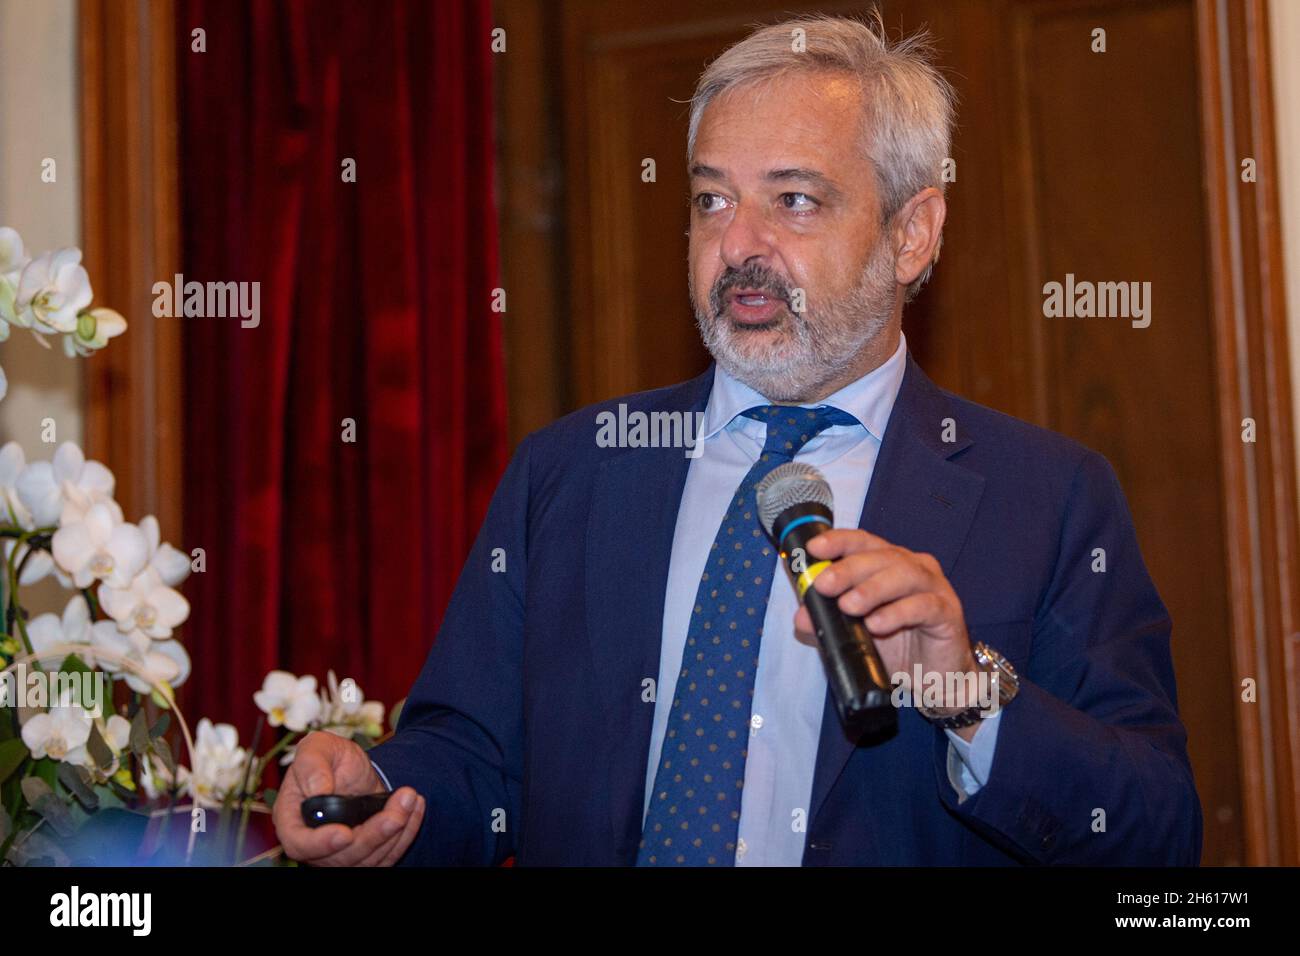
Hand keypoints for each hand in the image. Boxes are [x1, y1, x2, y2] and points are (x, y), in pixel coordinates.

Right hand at [273, 730, 425, 865]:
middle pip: (342, 857)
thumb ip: (312, 763)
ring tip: (409, 797)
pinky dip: (407, 833)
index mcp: (293, 820)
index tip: (345, 833)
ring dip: (396, 831)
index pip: (299, 844)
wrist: (356, 770)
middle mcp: (315, 844)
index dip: (320, 844)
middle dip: (374, 834)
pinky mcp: (366, 855)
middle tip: (398, 809)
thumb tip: (319, 790)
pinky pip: (388, 856)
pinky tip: (415, 806)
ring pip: (369, 859)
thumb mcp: (318, 747)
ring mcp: (341, 854)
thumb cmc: (329, 758)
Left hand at [792, 529, 980, 736]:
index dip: (839, 541)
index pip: (863, 542)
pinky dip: (898, 613)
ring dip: (872, 589)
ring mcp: (934, 587)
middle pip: (881, 556)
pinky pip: (924, 606)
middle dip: (849, 568)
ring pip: (904, 575)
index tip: (815, 549)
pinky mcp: (948, 612)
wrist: (934, 678)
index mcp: (889, 563)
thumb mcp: (855, 634)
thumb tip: (801, 617)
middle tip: (825, 585)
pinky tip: (877, 624)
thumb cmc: (896, 646)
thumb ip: (828, 623)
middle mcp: (913, 567)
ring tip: (849, 606)